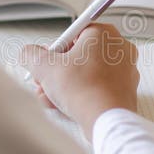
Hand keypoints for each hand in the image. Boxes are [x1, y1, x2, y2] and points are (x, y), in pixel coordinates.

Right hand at [20, 24, 139, 139]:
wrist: (106, 119)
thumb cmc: (84, 90)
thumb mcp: (44, 66)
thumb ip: (31, 54)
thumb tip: (28, 53)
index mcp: (104, 33)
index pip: (73, 33)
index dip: (55, 49)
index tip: (47, 60)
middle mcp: (119, 48)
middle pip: (78, 54)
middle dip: (57, 70)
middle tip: (45, 80)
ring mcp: (125, 69)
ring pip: (86, 73)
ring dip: (64, 84)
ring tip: (50, 96)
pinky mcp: (125, 89)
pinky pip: (97, 86)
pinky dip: (81, 93)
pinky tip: (65, 104)